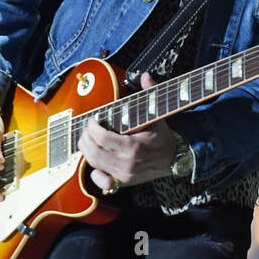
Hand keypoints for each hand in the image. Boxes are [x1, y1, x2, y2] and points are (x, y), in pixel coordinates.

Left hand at [80, 73, 178, 191]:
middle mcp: (127, 163)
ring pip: (94, 163)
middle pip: (94, 151)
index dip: (92, 128)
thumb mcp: (157, 115)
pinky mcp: (122, 182)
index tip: (93, 120)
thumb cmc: (162, 136)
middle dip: (86, 137)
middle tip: (88, 128)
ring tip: (88, 139)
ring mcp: (124, 174)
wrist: (173, 159)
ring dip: (86, 149)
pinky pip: (101, 180)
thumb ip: (150, 94)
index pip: (102, 138)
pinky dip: (93, 170)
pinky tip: (94, 159)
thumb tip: (145, 76)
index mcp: (134, 147)